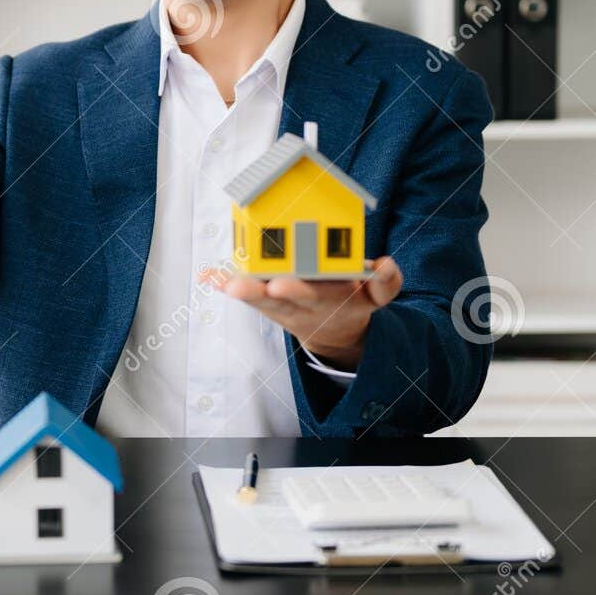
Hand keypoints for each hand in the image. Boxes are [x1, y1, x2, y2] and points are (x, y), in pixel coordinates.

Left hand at [197, 256, 402, 370]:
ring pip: (256, 297)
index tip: (281, 285)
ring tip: (220, 280)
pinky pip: (243, 290)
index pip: (309, 296)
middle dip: (257, 293)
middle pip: (274, 300)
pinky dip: (223, 282)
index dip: (296, 291)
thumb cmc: (351, 302)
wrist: (332, 329)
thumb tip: (387, 265)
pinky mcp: (265, 299)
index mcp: (324, 300)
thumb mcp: (375, 298)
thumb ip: (386, 284)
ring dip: (237, 288)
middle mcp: (296, 303)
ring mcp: (277, 302)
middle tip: (239, 287)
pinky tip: (208, 275)